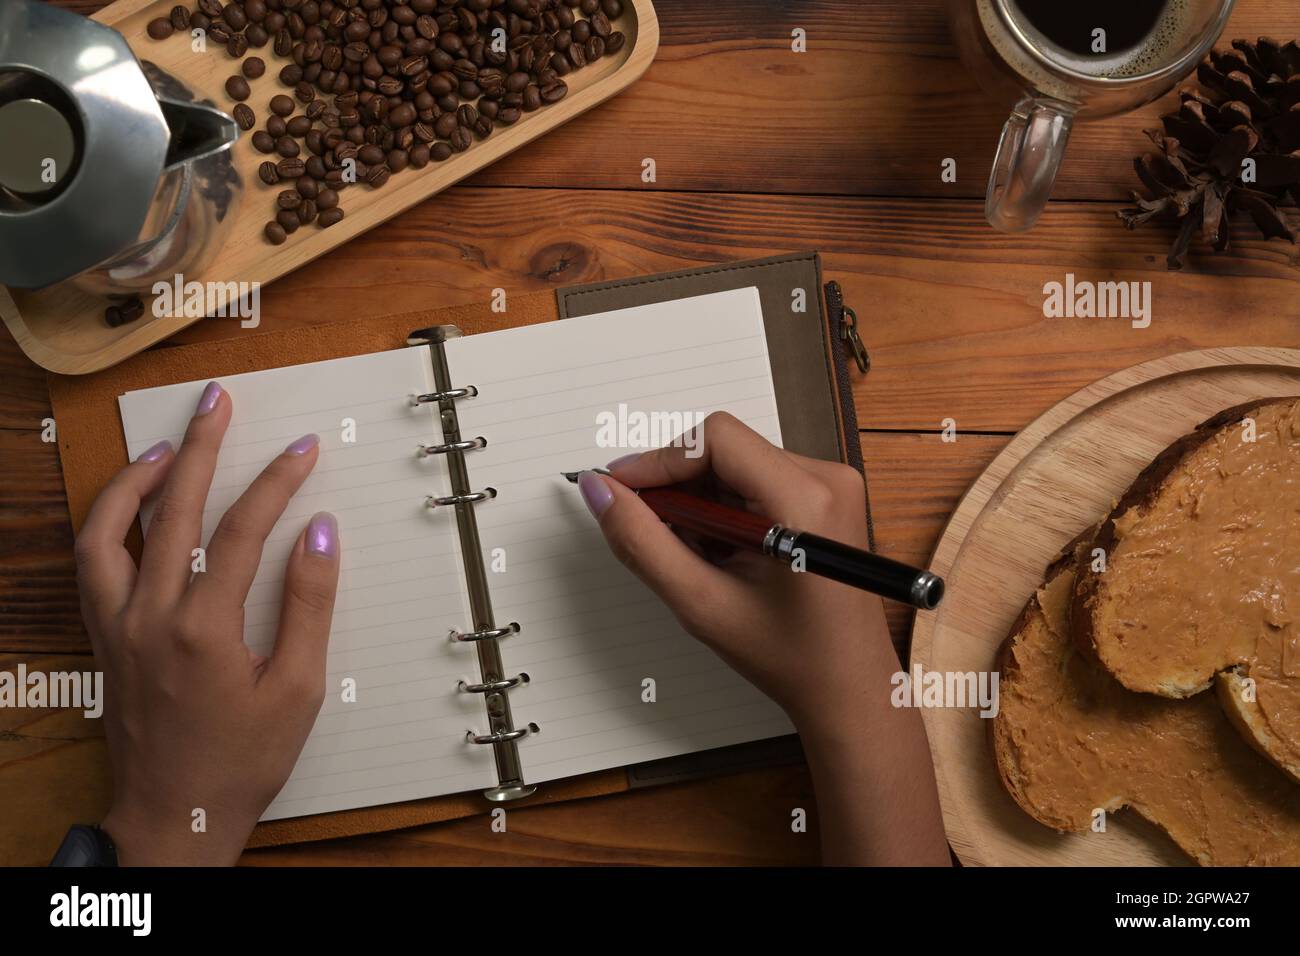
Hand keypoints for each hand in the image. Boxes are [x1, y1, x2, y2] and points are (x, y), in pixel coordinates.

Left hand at [74, 381, 339, 865]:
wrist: (176, 814)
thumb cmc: (242, 760)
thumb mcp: (297, 688)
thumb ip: (308, 604)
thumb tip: (318, 533)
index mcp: (204, 630)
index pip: (242, 530)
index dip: (277, 483)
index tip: (302, 451)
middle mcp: (150, 618)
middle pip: (172, 508)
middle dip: (200, 447)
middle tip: (216, 403)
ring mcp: (119, 626)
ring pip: (109, 530)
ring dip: (135, 480)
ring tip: (165, 446)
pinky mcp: (106, 639)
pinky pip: (93, 564)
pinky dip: (109, 523)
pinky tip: (135, 508)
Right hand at [578, 412, 949, 864]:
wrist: (849, 689)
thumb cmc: (792, 657)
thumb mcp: (702, 603)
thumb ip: (642, 542)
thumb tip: (601, 493)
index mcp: (806, 500)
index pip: (716, 439)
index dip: (659, 460)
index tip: (620, 489)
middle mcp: (827, 480)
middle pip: (725, 448)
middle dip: (677, 486)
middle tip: (648, 531)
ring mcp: (831, 486)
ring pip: (736, 464)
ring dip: (699, 501)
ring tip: (691, 556)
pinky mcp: (825, 498)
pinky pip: (756, 480)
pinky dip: (723, 510)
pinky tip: (718, 555)